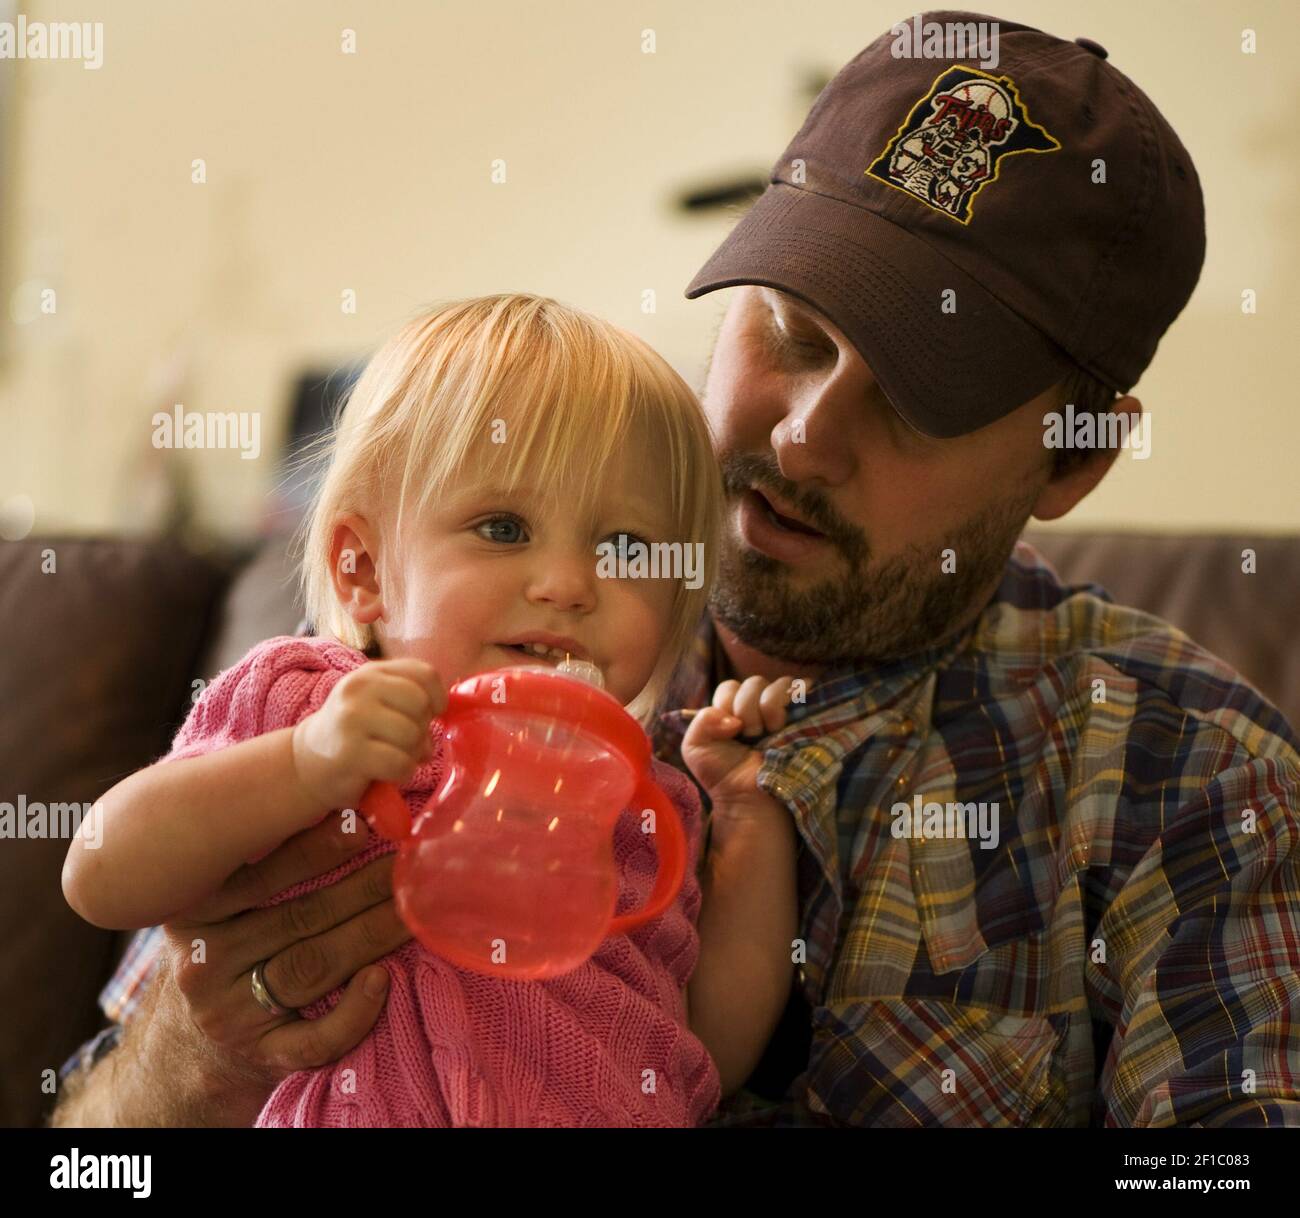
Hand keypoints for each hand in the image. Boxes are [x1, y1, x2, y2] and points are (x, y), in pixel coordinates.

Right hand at [154, 812, 412, 1117]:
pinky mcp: (259, 1055)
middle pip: (299, 917)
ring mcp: (230, 1012)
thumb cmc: (228, 942)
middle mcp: (204, 960)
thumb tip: (335, 791)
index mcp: (195, 910)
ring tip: (414, 907)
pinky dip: (353, 1012)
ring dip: (372, 934)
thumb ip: (256, 851)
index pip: (259, 874)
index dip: (314, 847)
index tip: (363, 820)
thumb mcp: (219, 897)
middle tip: (411, 861)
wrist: (189, 1046)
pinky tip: (382, 981)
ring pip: (313, 966)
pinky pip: (312, 1037)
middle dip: (363, 886)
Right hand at [292, 658, 444, 809]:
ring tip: (396, 757)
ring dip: (413, 754)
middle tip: (408, 742)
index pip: (425, 674)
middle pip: (421, 704)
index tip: (429, 715)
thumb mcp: (378, 702)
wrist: (308, 762)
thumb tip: (453, 707)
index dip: (437, 699)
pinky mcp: (350, 752)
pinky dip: (402, 773)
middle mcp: (359, 689)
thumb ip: (411, 695)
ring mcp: (352, 719)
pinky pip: (400, 763)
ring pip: (412, 735)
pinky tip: (388, 773)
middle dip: (423, 729)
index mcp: (372, 673)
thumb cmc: (355, 732)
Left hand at [680, 675, 797, 809]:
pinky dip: (786, 700)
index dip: (727, 704)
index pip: (731, 686)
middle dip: (746, 709)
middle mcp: (760, 707)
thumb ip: (701, 720)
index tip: (729, 731)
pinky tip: (779, 724)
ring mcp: (784, 711)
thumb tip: (733, 718)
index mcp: (734, 709)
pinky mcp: (805, 716)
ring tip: (766, 733)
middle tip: (748, 736)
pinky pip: (800, 688)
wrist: (748, 800)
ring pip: (777, 685)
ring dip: (767, 707)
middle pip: (754, 683)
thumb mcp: (695, 746)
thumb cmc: (722, 775)